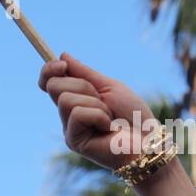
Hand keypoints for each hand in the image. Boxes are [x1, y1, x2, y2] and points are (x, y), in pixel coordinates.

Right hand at [38, 53, 158, 170]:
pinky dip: (98, 116)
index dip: (49, 70)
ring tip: (109, 117)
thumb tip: (62, 55)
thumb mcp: (109, 86)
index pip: (48, 81)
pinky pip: (77, 114)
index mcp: (75, 99)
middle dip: (82, 86)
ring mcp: (69, 128)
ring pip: (65, 99)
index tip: (62, 64)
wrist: (147, 140)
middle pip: (54, 86)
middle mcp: (68, 114)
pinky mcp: (73, 141)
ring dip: (94, 103)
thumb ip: (85, 73)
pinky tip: (108, 128)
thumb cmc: (133, 115)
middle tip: (103, 101)